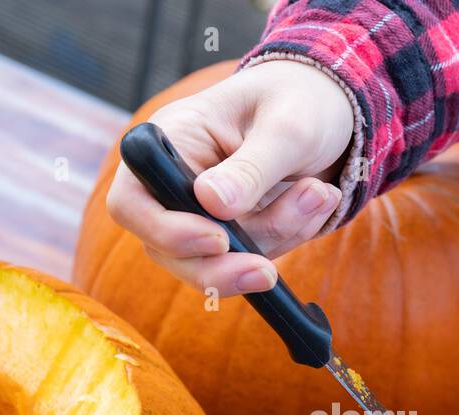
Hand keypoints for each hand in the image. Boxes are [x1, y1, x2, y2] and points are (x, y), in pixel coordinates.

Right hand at [106, 60, 353, 295]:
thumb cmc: (299, 101)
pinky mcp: (233, 235)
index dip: (167, 232)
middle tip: (271, 269)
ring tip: (319, 193)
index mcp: (170, 142)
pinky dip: (288, 240)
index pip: (131, 204)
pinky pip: (251, 260)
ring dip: (276, 239)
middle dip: (228, 262)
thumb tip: (211, 202)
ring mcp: (201, 214)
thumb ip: (251, 167)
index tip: (219, 239)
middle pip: (171, 252)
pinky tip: (316, 200)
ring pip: (219, 262)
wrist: (326, 108)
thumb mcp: (286, 127)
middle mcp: (175, 183)